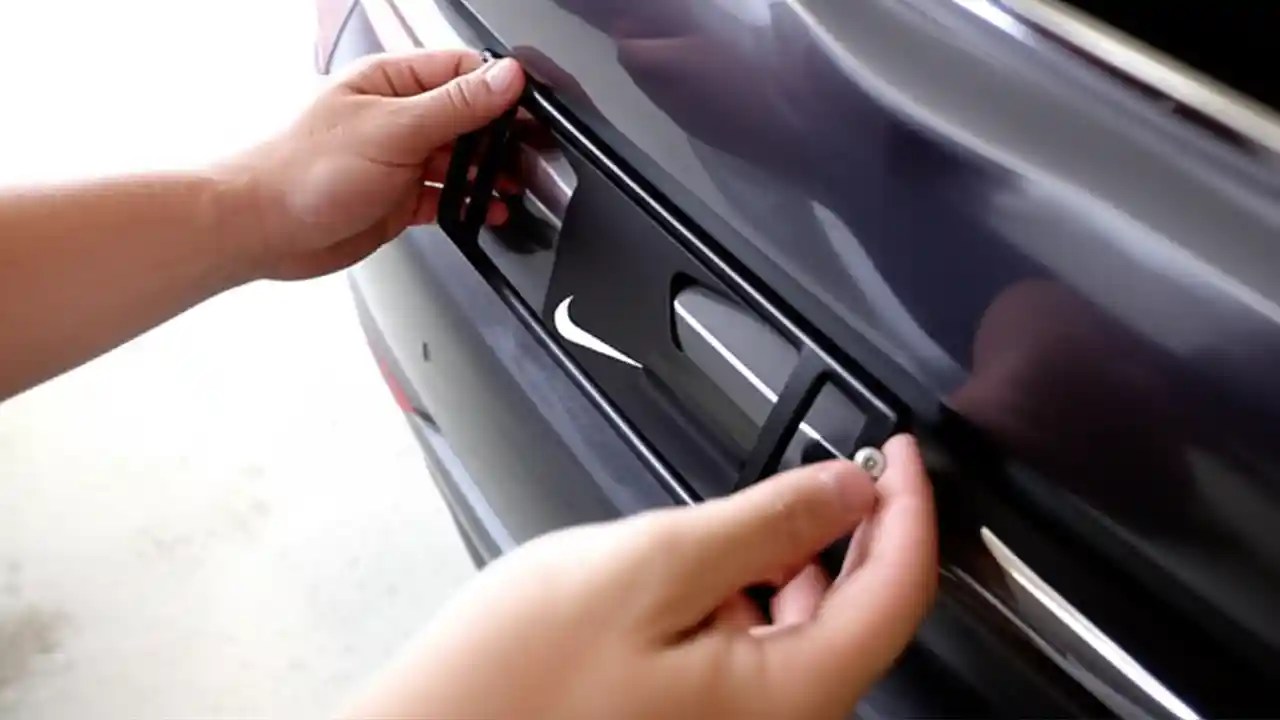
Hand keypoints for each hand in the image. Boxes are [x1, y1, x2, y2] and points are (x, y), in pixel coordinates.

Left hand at [222, 50, 524, 280]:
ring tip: (513, 186)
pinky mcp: (398, 199)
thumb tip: (505, 78)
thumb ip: (454, 105)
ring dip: (487, 174)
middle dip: (499, 137)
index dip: (499, 89)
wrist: (262, 228)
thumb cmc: (303, 171)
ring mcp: (399, 160)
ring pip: (459, 161)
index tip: (528, 112)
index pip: (462, 71)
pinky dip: (469, 204)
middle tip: (527, 156)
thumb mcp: (392, 129)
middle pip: (467, 119)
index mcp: (392, 82)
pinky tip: (487, 209)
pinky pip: (446, 197)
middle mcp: (397, 118)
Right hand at [347, 435, 936, 718]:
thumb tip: (849, 488)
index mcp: (787, 697)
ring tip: (744, 519)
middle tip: (831, 465)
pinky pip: (754, 658)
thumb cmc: (516, 680)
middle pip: (855, 617)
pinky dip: (745, 602)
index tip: (902, 455)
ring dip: (789, 565)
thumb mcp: (651, 566)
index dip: (911, 510)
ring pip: (800, 634)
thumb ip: (765, 523)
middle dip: (849, 534)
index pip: (898, 594)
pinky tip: (698, 576)